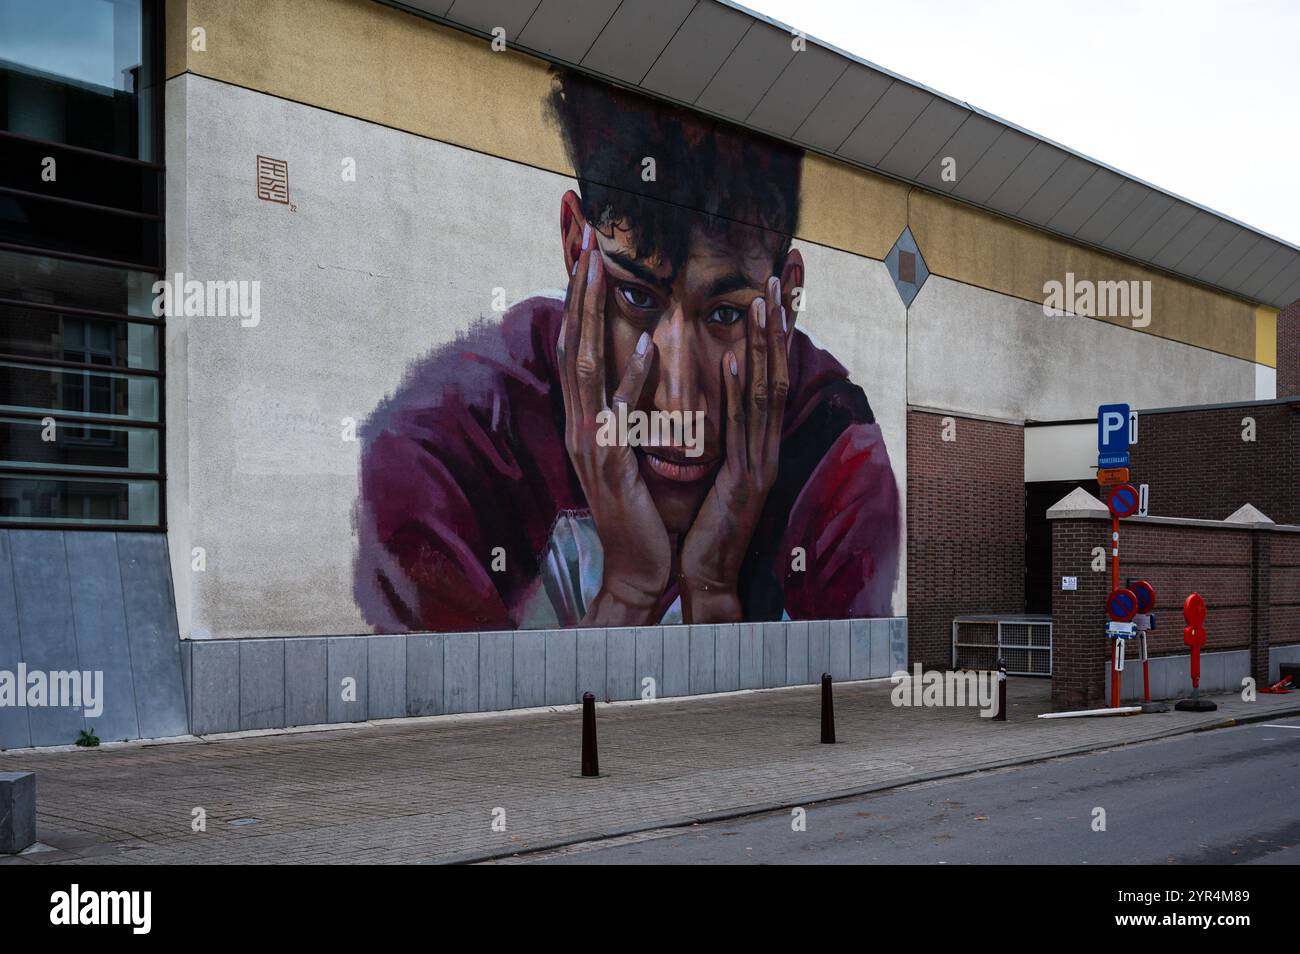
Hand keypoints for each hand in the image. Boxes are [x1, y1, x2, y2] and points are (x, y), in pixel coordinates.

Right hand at [557, 224, 671, 625]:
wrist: (638, 566)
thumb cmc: (640, 508)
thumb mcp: (630, 448)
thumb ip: (628, 406)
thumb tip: (639, 359)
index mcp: (585, 417)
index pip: (577, 345)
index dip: (580, 299)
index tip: (589, 254)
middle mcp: (579, 423)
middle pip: (572, 343)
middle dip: (579, 290)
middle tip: (587, 241)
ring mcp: (589, 443)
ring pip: (585, 368)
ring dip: (593, 317)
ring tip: (601, 272)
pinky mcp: (610, 465)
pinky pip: (620, 415)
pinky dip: (632, 382)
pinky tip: (648, 350)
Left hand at [679, 276, 789, 621]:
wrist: (706, 577)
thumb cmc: (706, 526)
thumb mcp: (717, 469)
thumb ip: (723, 430)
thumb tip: (718, 384)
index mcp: (757, 444)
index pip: (770, 378)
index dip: (774, 336)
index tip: (772, 295)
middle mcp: (765, 447)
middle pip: (777, 375)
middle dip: (777, 327)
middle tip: (775, 281)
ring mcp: (759, 463)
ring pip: (765, 393)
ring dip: (762, 346)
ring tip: (761, 305)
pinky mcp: (744, 481)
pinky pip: (740, 428)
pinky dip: (736, 391)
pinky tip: (731, 359)